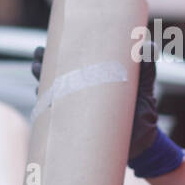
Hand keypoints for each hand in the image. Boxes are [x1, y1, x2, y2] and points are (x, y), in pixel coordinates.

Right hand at [31, 40, 159, 161]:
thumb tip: (147, 45)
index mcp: (94, 77)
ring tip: (37, 72)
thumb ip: (146, 66)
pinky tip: (43, 100)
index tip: (50, 42)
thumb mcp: (145, 85)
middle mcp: (81, 92)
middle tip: (38, 55)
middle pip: (56, 74)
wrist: (144, 143)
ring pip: (52, 93)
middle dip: (43, 64)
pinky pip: (57, 117)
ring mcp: (77, 110)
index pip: (72, 60)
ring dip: (42, 83)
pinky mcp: (77, 127)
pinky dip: (48, 108)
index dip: (58, 50)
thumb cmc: (142, 110)